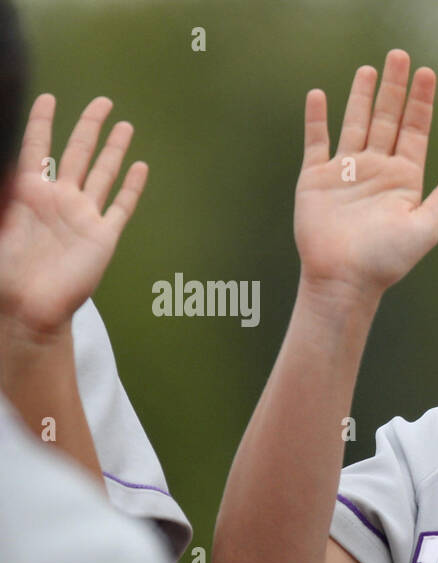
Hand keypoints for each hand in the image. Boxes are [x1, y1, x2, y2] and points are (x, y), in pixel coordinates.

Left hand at [0, 94, 146, 341]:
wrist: (29, 306)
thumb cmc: (4, 270)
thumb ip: (0, 191)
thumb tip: (2, 151)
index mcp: (27, 192)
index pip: (36, 147)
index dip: (41, 121)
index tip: (48, 97)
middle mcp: (59, 199)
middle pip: (77, 153)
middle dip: (89, 125)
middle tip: (102, 101)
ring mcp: (83, 217)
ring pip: (102, 173)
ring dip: (113, 149)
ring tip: (124, 125)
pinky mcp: (103, 236)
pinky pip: (121, 206)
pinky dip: (132, 186)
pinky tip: (140, 168)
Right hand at [294, 49, 437, 300]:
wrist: (344, 279)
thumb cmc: (387, 261)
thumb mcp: (425, 228)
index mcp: (404, 179)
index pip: (414, 131)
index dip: (421, 102)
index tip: (427, 74)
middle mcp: (377, 170)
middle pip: (387, 119)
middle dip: (394, 88)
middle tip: (400, 56)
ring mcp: (346, 172)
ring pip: (355, 123)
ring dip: (361, 96)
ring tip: (369, 69)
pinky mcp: (316, 179)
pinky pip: (316, 141)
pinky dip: (317, 119)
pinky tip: (320, 96)